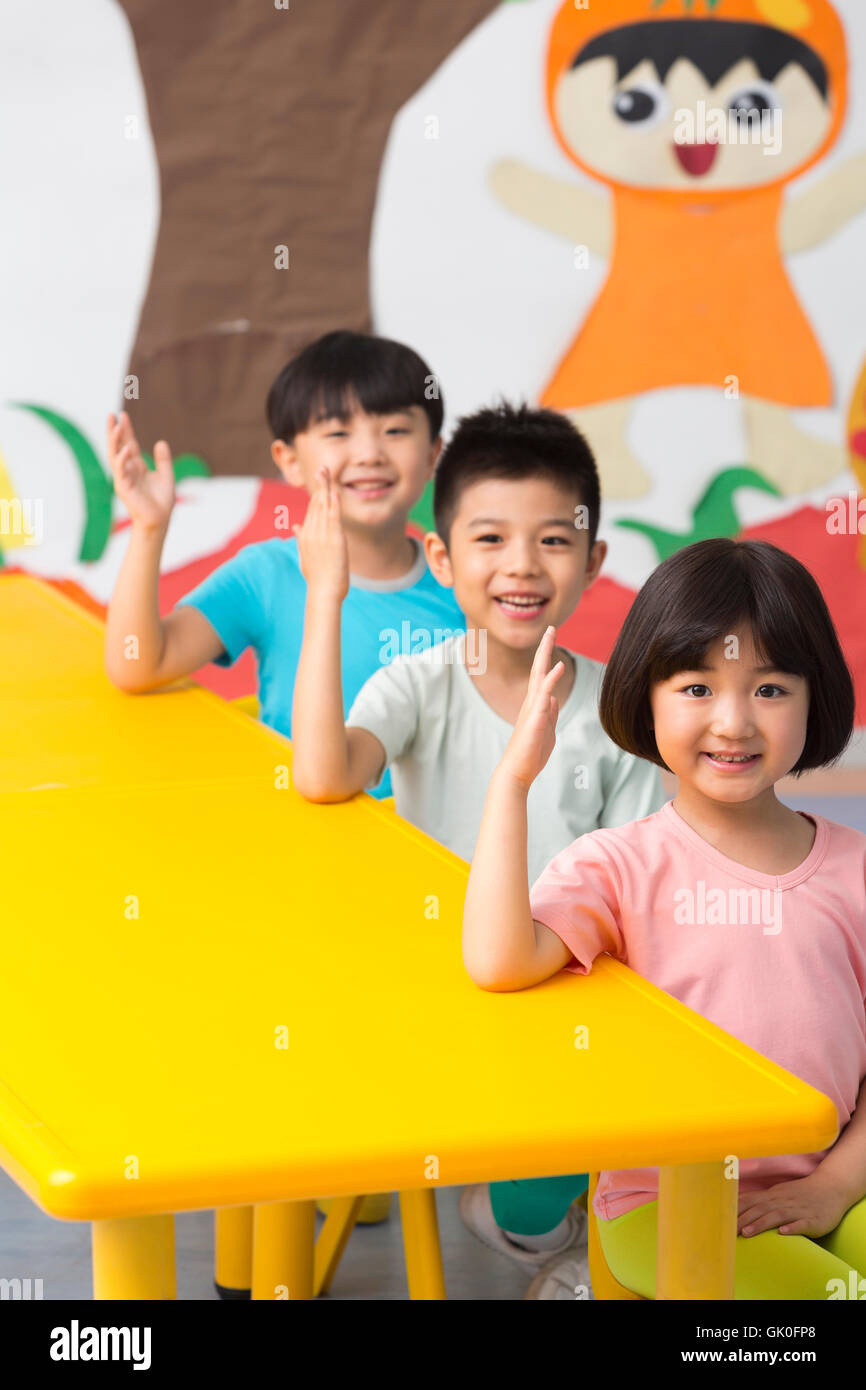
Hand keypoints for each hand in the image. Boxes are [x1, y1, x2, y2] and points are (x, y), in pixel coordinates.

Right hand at [107, 411, 174, 532]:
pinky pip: (120, 470)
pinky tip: (125, 449)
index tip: (123, 414)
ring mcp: (123, 478)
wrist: (159, 520)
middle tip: (111, 414)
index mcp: (137, 466)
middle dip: (114, 431)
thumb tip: (161, 442)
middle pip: (118, 446)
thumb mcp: (166, 476)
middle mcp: (128, 470)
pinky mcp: (123, 487)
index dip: (126, 430)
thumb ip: (163, 460)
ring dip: (114, 441)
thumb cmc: (162, 501)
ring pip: (115, 455)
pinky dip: (122, 459)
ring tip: (115, 426)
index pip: (129, 444)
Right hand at [292, 464, 348, 600]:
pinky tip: (335, 491)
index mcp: (306, 535)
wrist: (323, 592)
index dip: (316, 493)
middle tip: (322, 467)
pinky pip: (333, 516)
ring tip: (326, 471)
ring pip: (323, 506)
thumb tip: (295, 525)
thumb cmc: (317, 578)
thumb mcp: (306, 556)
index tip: (319, 479)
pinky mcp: (333, 539)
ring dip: (325, 488)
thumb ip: (301, 539)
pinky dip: (334, 503)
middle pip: (315, 503)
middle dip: (319, 485)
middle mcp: (311, 532)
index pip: (311, 510)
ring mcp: (321, 535)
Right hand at [498, 625, 564, 789]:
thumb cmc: (530, 755)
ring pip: (539, 674)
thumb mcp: (546, 730)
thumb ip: (549, 714)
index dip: (546, 657)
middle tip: (551, 627)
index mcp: (534, 705)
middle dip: (545, 647)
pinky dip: (551, 678)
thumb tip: (553, 699)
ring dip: (545, 653)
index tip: (551, 640)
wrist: (517, 771)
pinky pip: (544, 693)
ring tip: (551, 634)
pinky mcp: (535, 717)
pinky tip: (558, 665)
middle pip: (538, 668)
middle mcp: (531, 702)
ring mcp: (532, 707)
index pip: (541, 676)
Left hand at [737, 1173, 853, 1237]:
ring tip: (747, 1232)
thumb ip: (761, 1201)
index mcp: (773, 1196)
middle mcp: (782, 1201)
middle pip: (759, 1209)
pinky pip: (802, 1223)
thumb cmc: (801, 1194)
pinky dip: (792, 1228)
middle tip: (727, 1231)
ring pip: (777, 1216)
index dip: (735, 1210)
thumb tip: (737, 1206)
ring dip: (761, 1223)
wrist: (831, 1188)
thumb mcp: (779, 1194)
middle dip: (742, 1219)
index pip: (750, 1202)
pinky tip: (783, 1233)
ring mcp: (798, 1210)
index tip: (720, 1220)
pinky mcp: (814, 1220)